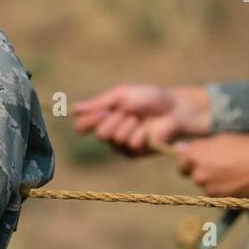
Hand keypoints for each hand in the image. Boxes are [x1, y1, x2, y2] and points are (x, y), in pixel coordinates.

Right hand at [72, 84, 211, 153]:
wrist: (175, 108)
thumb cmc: (149, 98)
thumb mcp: (122, 94)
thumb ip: (99, 103)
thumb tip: (73, 108)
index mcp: (102, 118)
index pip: (82, 126)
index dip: (88, 120)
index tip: (102, 111)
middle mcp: (108, 133)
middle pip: (100, 133)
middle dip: (115, 119)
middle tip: (128, 112)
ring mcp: (121, 145)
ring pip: (116, 139)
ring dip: (130, 124)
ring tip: (140, 118)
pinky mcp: (135, 154)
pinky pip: (131, 145)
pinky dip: (141, 133)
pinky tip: (148, 129)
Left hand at [174, 134, 248, 196]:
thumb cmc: (247, 147)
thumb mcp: (222, 138)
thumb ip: (200, 146)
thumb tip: (178, 148)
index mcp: (194, 154)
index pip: (182, 162)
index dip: (191, 162)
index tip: (200, 162)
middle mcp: (197, 172)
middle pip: (194, 175)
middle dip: (204, 173)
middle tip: (222, 168)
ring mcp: (207, 187)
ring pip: (207, 186)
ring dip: (216, 183)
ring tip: (235, 174)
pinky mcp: (219, 199)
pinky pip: (219, 195)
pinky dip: (226, 191)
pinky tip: (239, 183)